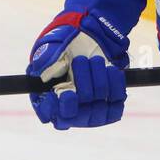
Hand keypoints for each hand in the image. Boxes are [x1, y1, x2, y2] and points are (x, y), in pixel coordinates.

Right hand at [27, 11, 127, 128]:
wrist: (85, 44)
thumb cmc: (62, 50)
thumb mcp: (48, 52)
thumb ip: (44, 65)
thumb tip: (44, 76)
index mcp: (47, 103)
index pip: (53, 115)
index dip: (62, 107)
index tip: (68, 93)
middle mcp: (68, 114)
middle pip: (80, 112)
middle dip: (83, 83)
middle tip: (80, 60)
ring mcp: (89, 113)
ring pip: (98, 107)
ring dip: (98, 78)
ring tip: (94, 60)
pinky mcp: (109, 109)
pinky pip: (116, 105)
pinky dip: (115, 84)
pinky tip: (110, 69)